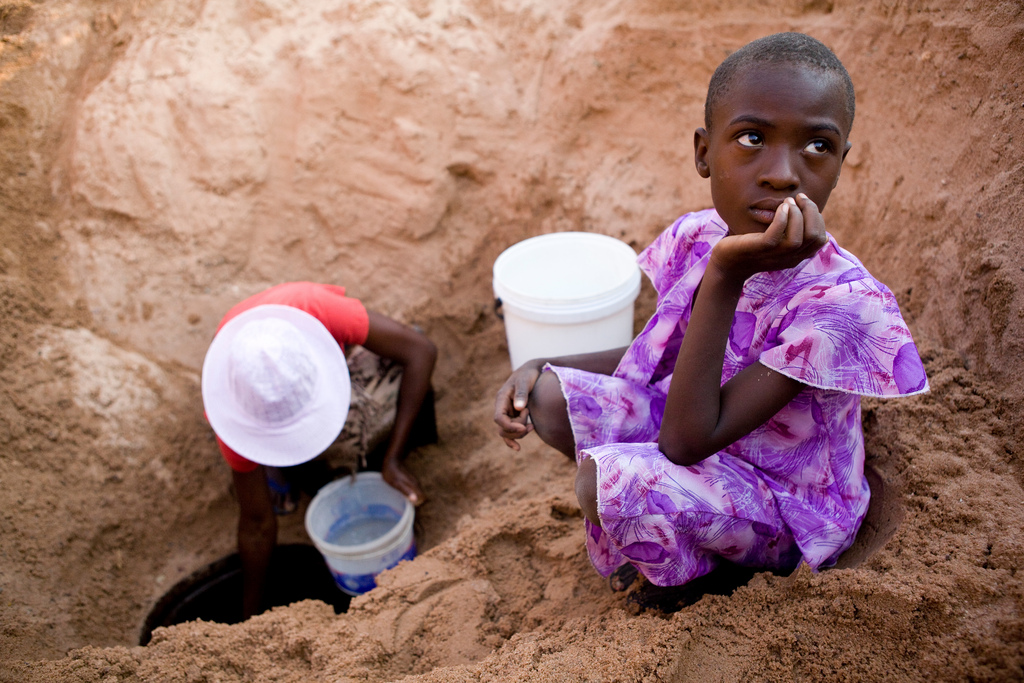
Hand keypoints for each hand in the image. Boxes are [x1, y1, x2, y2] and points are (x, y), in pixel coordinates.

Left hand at [381, 457, 424, 506]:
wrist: (391, 461)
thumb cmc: (392, 474)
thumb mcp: (397, 484)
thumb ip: (406, 491)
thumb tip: (415, 500)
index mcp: (414, 485)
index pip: (423, 498)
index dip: (418, 503)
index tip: (409, 505)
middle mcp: (416, 483)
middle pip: (421, 496)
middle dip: (415, 501)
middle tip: (405, 503)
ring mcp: (414, 482)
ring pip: (417, 493)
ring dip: (412, 497)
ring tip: (403, 499)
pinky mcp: (411, 481)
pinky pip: (414, 490)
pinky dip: (410, 494)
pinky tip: (402, 494)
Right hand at [493, 360, 541, 449]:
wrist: (532, 372)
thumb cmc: (528, 375)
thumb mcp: (525, 381)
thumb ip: (522, 393)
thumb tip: (519, 407)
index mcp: (501, 399)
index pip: (499, 418)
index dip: (510, 426)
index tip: (524, 428)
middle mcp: (502, 407)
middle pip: (503, 428)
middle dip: (517, 430)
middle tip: (530, 425)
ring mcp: (507, 413)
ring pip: (507, 432)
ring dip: (519, 434)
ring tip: (532, 426)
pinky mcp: (514, 417)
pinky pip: (510, 432)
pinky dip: (513, 440)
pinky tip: (518, 448)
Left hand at [712, 193, 827, 279]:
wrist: (727, 264)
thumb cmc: (753, 246)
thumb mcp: (777, 240)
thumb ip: (791, 230)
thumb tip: (806, 209)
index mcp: (796, 256)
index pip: (820, 240)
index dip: (818, 218)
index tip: (805, 203)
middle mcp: (789, 258)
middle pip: (814, 236)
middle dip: (811, 212)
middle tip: (799, 197)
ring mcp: (775, 255)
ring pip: (798, 238)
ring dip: (797, 214)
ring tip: (788, 201)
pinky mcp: (760, 249)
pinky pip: (776, 235)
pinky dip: (782, 218)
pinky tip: (780, 207)